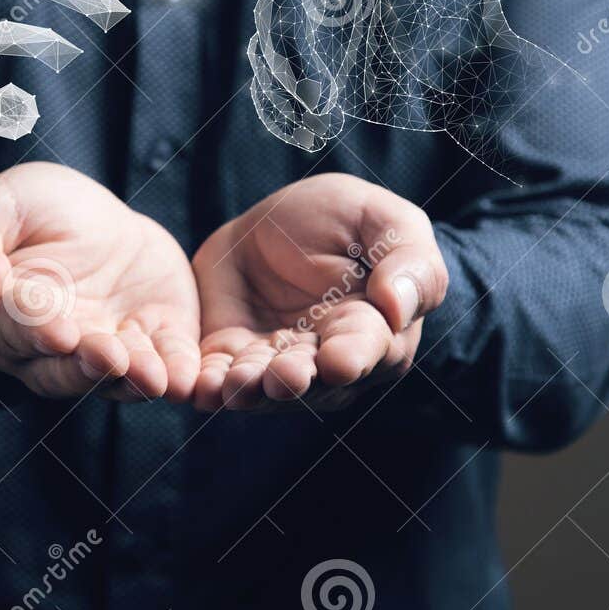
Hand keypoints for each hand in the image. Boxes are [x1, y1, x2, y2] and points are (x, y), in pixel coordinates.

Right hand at [0, 162, 200, 400]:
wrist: (93, 213)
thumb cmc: (27, 211)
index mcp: (0, 319)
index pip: (11, 332)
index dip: (32, 331)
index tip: (54, 329)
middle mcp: (49, 352)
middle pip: (61, 370)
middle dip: (85, 366)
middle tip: (106, 355)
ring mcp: (103, 351)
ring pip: (112, 379)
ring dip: (132, 379)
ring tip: (151, 375)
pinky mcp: (153, 344)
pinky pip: (164, 366)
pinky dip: (176, 374)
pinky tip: (187, 378)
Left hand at [191, 174, 448, 410]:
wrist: (275, 221)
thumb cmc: (346, 219)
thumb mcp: (385, 220)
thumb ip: (408, 261)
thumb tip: (400, 307)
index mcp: (372, 329)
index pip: (366, 349)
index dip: (352, 356)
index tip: (338, 361)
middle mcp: (326, 360)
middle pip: (312, 380)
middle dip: (295, 381)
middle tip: (282, 379)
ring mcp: (276, 366)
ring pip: (263, 388)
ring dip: (250, 390)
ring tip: (237, 385)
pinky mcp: (230, 358)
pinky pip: (219, 378)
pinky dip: (210, 386)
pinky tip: (199, 389)